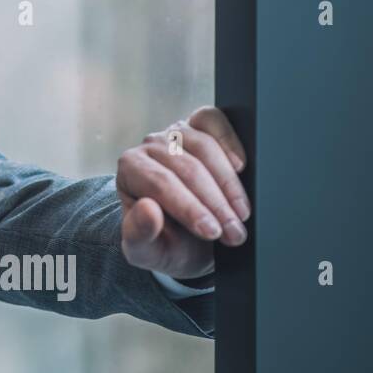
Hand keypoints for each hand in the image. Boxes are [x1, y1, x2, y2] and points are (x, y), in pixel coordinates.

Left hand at [116, 105, 250, 280]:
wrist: (187, 237)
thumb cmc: (166, 242)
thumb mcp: (148, 252)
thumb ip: (139, 235)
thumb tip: (147, 209)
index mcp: (130, 170)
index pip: (160, 184)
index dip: (189, 208)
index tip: (212, 232)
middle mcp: (151, 146)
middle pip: (187, 167)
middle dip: (215, 204)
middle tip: (233, 233)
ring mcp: (177, 132)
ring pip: (205, 146)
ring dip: (229, 184)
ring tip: (241, 215)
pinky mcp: (200, 125)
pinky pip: (213, 120)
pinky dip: (229, 140)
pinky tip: (241, 167)